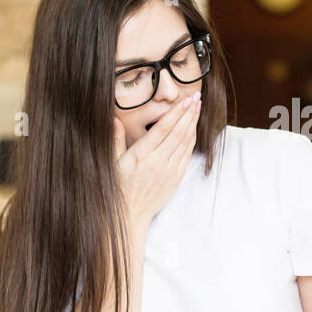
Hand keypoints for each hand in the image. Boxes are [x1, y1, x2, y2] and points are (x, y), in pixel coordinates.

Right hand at [113, 92, 199, 224]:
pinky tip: (194, 128)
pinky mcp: (176, 177)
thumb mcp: (112, 163)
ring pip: (185, 142)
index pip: (162, 129)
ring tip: (198, 107)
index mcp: (141, 155)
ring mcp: (169, 170)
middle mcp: (157, 161)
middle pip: (178, 132)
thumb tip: (114, 119)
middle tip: (197, 97)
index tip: (185, 100)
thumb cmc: (119, 187)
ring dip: (193, 123)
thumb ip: (115, 139)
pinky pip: (187, 154)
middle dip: (189, 113)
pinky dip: (192, 139)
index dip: (176, 113)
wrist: (130, 214)